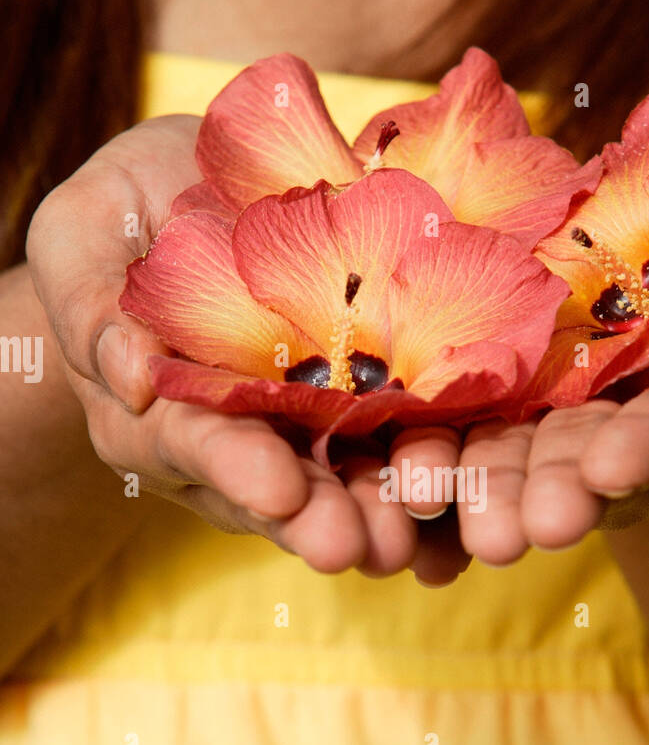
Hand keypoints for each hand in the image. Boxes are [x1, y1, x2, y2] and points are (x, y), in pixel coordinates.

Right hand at [25, 115, 423, 574]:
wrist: (203, 200)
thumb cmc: (126, 213)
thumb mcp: (82, 234)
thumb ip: (92, 305)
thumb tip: (131, 378)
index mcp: (158, 410)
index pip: (196, 444)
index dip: (236, 467)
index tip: (277, 491)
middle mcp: (235, 440)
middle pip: (280, 489)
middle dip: (321, 518)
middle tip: (362, 544)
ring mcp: (305, 432)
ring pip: (345, 484)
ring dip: (383, 514)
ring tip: (419, 535)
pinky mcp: (364, 409)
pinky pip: (399, 450)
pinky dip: (434, 484)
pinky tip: (469, 516)